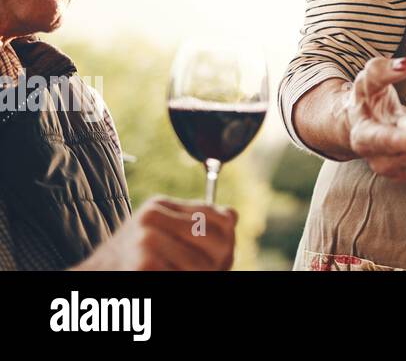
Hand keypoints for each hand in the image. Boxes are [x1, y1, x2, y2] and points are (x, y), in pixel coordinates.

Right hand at [74, 197, 237, 270]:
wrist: (92, 280)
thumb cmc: (131, 261)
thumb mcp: (161, 233)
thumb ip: (196, 223)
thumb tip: (233, 216)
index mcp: (160, 205)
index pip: (223, 218)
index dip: (227, 241)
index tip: (217, 257)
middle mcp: (153, 216)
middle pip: (219, 240)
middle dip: (217, 262)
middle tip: (206, 271)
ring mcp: (146, 238)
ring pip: (203, 264)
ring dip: (198, 276)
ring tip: (177, 273)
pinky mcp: (144, 263)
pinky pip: (182, 276)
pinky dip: (178, 280)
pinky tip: (161, 275)